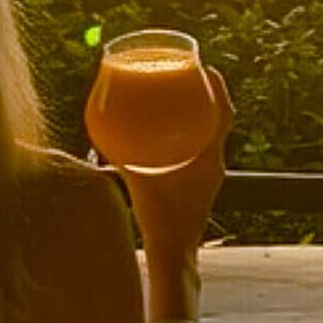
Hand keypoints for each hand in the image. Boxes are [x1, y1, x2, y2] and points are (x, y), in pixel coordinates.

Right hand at [117, 67, 232, 260]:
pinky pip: (203, 149)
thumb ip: (119, 155)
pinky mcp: (203, 184)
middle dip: (208, 94)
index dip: (219, 88)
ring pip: (213, 134)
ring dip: (202, 114)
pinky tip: (171, 133)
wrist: (174, 255)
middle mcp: (216, 163)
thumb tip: (97, 128)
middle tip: (189, 74)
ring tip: (181, 97)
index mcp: (210, 159)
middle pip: (221, 119)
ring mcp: (212, 175)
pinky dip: (192, 135)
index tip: (207, 67)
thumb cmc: (158, 221)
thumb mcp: (137, 180)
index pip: (224, 114)